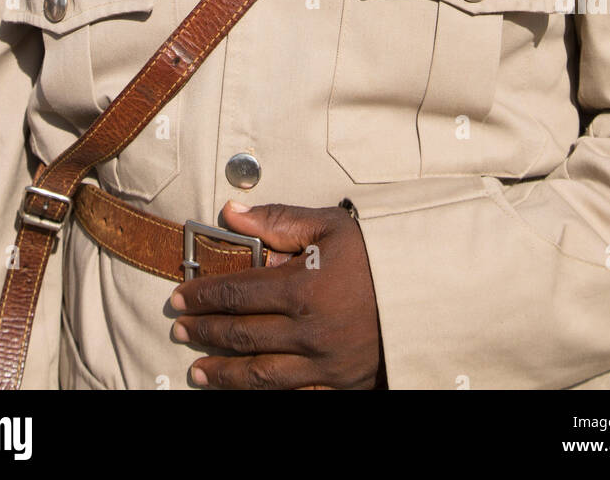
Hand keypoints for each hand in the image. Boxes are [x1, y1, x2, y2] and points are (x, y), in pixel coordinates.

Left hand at [170, 201, 384, 389]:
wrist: (430, 292)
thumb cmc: (379, 254)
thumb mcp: (331, 226)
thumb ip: (278, 220)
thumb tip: (230, 214)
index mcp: (304, 288)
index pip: (237, 292)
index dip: (203, 295)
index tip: (180, 297)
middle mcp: (309, 331)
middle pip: (242, 334)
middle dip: (205, 331)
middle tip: (180, 329)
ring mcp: (325, 365)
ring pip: (260, 375)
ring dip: (223, 373)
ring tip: (197, 371)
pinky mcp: (340, 386)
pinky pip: (292, 396)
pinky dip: (260, 394)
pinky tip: (242, 390)